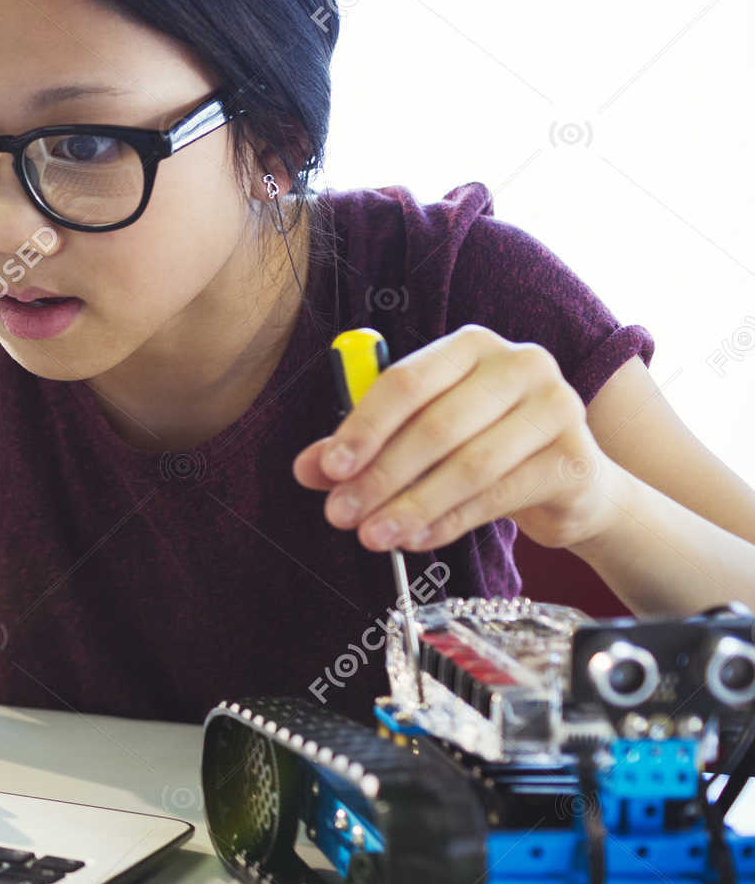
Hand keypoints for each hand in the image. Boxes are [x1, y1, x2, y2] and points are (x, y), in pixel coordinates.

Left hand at [292, 325, 621, 551]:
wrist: (570, 481)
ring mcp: (555, 408)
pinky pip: (498, 496)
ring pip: (468, 465)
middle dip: (381, 475)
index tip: (328, 469)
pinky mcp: (573, 459)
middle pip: (436, 424)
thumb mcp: (425, 431)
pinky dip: (449, 523)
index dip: (363, 427)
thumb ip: (369, 442)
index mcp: (472, 345)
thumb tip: (309, 467)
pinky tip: (416, 538)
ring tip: (374, 535)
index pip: (407, 380)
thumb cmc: (486, 442)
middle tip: (341, 514)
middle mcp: (519, 364)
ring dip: (412, 506)